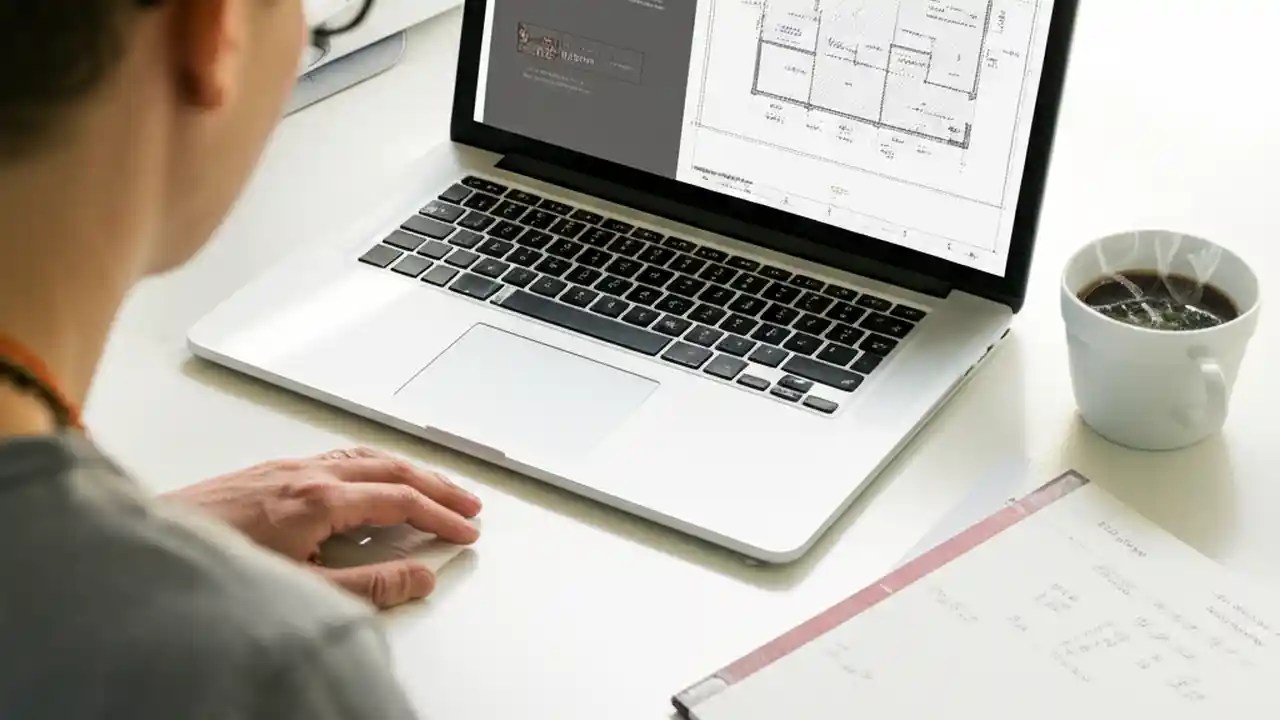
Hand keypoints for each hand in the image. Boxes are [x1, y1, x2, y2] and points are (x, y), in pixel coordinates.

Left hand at [162, 446, 480, 607]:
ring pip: (365, 457)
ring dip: (406, 470)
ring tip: (433, 485)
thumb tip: (421, 576)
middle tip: (468, 504)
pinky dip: (371, 463)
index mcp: (321, 500)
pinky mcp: (267, 472)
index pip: (401, 501)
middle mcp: (306, 474)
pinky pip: (337, 456)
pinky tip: (369, 476)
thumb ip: (371, 585)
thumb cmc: (216, 571)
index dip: (441, 516)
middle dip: (437, 486)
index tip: (466, 531)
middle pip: (392, 470)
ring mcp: (286, 468)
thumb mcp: (304, 591)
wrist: (150, 550)